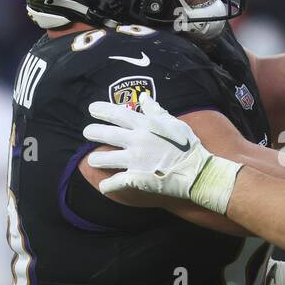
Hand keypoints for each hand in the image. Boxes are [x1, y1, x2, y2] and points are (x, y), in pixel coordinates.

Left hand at [83, 97, 240, 212]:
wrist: (197, 172)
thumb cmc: (188, 146)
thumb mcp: (174, 123)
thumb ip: (156, 111)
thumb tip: (144, 97)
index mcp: (146, 126)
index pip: (118, 114)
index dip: (102, 110)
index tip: (91, 109)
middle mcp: (137, 141)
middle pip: (106, 134)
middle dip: (93, 132)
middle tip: (87, 133)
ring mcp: (135, 160)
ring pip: (105, 158)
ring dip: (96, 159)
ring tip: (93, 160)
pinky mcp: (136, 178)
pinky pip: (115, 182)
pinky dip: (108, 185)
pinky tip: (104, 186)